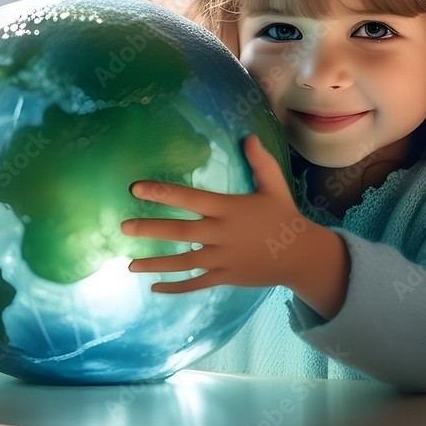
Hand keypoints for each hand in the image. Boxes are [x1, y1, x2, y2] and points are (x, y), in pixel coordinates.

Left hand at [122, 134, 315, 292]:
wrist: (302, 256)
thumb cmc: (284, 216)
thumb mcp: (274, 186)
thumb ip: (259, 162)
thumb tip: (247, 136)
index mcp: (229, 209)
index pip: (190, 198)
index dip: (162, 193)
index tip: (136, 189)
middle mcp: (222, 234)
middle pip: (181, 232)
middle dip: (150, 230)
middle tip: (123, 228)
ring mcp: (223, 259)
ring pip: (184, 262)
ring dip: (156, 264)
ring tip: (129, 265)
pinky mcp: (226, 277)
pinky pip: (197, 283)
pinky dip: (176, 287)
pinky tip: (154, 288)